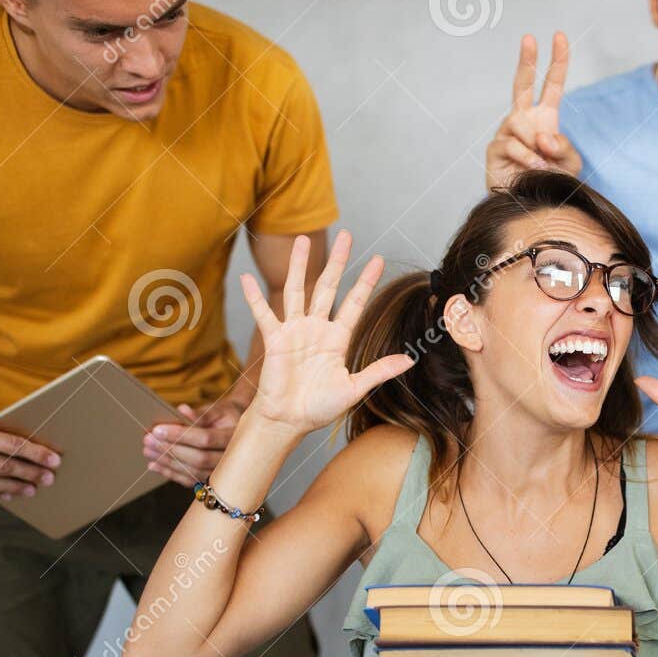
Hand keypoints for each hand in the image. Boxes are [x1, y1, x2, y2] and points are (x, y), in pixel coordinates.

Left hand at [143, 397, 247, 487]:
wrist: (241, 432)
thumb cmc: (227, 417)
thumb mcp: (219, 409)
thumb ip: (202, 413)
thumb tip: (183, 410)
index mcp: (237, 438)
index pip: (205, 438)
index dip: (181, 435)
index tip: (157, 429)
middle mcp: (234, 459)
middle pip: (199, 458)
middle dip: (170, 449)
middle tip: (148, 440)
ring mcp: (224, 473)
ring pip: (193, 472)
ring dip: (167, 462)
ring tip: (147, 451)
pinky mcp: (213, 481)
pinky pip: (191, 480)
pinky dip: (170, 473)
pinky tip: (155, 465)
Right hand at [236, 230, 413, 437]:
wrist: (289, 421)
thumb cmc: (319, 408)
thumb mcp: (355, 388)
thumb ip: (379, 370)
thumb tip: (410, 360)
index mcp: (337, 339)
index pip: (355, 303)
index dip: (366, 282)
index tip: (378, 260)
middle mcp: (317, 329)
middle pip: (328, 286)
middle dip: (338, 262)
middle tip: (347, 235)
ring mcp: (294, 331)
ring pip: (297, 290)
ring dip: (300, 266)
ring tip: (303, 240)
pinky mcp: (274, 340)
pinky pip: (264, 314)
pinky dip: (254, 297)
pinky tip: (247, 279)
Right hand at [484, 32, 581, 190]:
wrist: (530, 206)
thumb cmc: (550, 183)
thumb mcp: (570, 164)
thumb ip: (564, 146)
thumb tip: (542, 136)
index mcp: (544, 118)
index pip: (551, 85)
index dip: (557, 61)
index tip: (559, 36)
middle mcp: (523, 120)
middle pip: (522, 84)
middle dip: (526, 60)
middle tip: (529, 37)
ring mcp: (507, 132)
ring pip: (521, 122)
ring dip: (536, 144)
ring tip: (542, 163)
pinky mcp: (495, 149)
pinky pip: (513, 144)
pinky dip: (527, 157)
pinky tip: (533, 168)